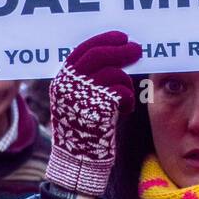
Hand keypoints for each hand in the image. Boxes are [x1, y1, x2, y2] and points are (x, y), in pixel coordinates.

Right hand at [45, 31, 140, 196]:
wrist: (78, 161)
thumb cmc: (82, 129)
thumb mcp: (77, 100)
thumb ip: (87, 78)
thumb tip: (114, 52)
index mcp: (61, 80)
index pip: (82, 50)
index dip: (103, 40)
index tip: (121, 37)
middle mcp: (68, 85)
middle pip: (99, 55)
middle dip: (120, 50)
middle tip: (137, 49)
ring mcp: (82, 96)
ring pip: (114, 74)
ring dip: (127, 83)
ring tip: (127, 95)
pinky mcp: (99, 109)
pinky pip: (123, 93)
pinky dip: (129, 99)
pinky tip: (126, 110)